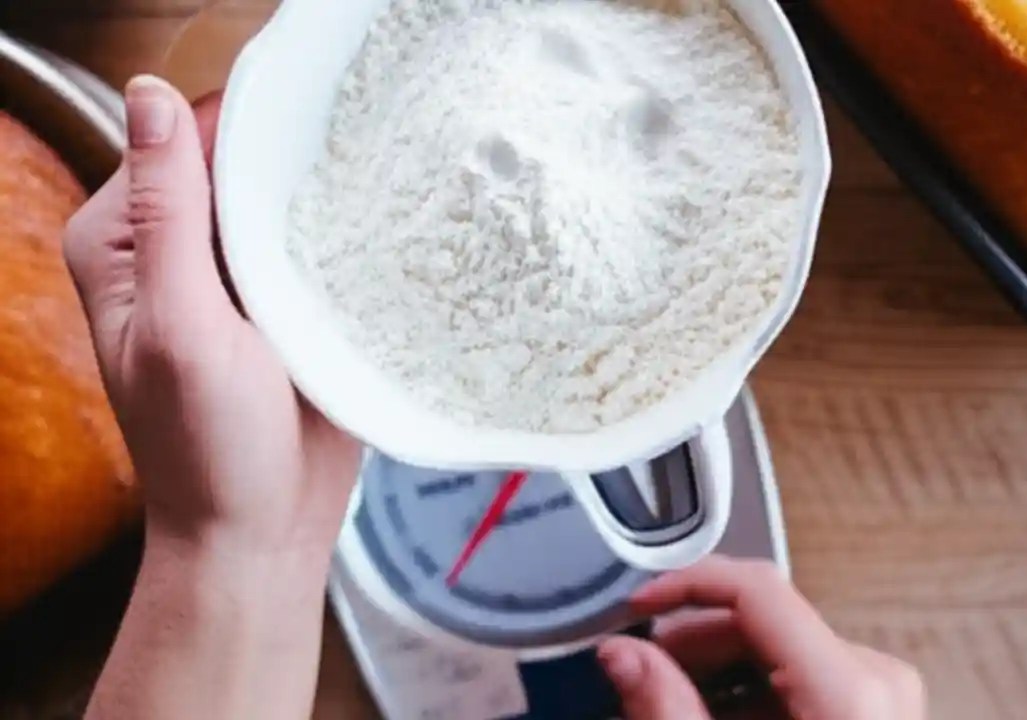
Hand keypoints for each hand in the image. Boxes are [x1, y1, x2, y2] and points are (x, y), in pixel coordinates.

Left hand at [63, 76, 359, 560]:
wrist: (263, 530)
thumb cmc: (209, 447)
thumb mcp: (181, 325)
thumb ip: (169, 212)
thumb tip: (148, 93)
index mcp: (124, 242)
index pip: (184, 142)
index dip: (247, 128)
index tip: (311, 138)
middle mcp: (174, 250)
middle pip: (238, 164)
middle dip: (293, 164)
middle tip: (353, 184)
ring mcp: (233, 277)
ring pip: (283, 201)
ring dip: (326, 203)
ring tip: (376, 213)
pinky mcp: (285, 304)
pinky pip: (315, 246)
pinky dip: (345, 241)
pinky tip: (379, 245)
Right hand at [599, 556, 924, 719]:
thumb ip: (666, 707)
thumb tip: (625, 655)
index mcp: (849, 688)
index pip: (756, 587)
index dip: (686, 582)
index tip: (638, 602)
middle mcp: (877, 679)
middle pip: (762, 619)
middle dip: (690, 643)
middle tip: (639, 672)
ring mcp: (884, 695)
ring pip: (775, 648)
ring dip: (715, 672)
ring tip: (673, 703)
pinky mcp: (876, 711)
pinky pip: (800, 677)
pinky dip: (749, 694)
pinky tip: (713, 716)